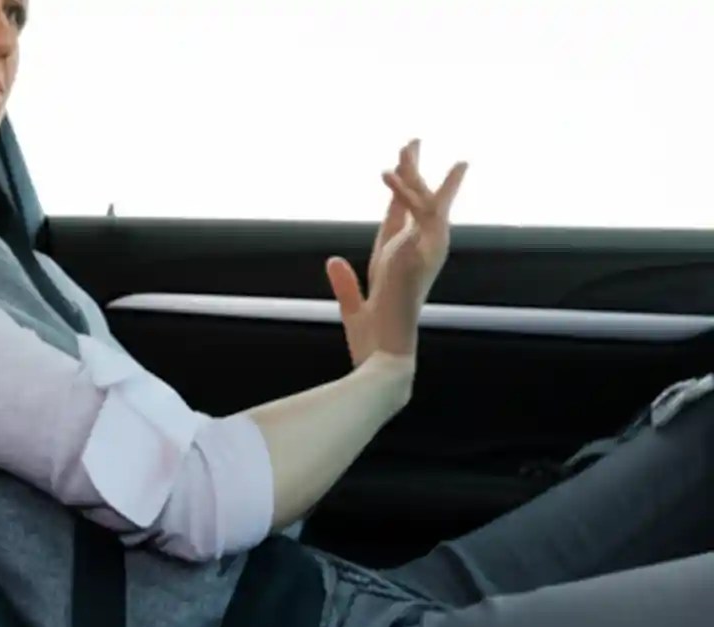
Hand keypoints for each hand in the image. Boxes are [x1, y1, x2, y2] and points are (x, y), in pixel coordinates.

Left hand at [326, 139, 467, 366]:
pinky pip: (418, 213)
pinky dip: (404, 192)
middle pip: (422, 201)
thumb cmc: (373, 338)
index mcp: (401, 261)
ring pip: (427, 200)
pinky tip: (387, 173)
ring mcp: (425, 253)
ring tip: (406, 144)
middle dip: (417, 170)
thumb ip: (345, 282)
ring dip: (414, 172)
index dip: (402, 189)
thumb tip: (332, 259)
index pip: (405, 217)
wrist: (384, 355)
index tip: (397, 164)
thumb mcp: (354, 304)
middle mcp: (418, 254)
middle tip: (412, 139)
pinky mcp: (421, 254)